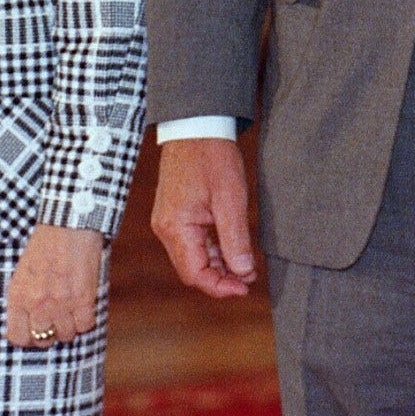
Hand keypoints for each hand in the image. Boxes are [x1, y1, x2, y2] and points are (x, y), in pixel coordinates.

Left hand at [6, 224, 105, 348]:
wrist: (69, 225)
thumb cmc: (45, 245)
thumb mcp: (23, 272)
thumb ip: (22, 298)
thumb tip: (25, 321)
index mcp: (18, 296)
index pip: (18, 337)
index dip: (27, 337)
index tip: (34, 331)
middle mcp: (37, 303)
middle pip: (44, 339)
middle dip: (50, 332)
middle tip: (56, 321)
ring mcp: (61, 302)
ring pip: (67, 335)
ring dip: (69, 326)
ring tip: (71, 312)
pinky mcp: (83, 297)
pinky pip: (86, 325)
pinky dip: (86, 319)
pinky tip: (84, 307)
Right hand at [151, 136, 258, 298]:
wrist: (196, 127)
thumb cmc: (212, 158)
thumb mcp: (231, 199)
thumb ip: (236, 239)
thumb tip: (243, 272)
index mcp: (175, 228)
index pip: (194, 274)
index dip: (220, 287)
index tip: (245, 288)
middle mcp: (166, 229)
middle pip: (192, 270)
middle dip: (220, 279)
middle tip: (249, 280)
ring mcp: (169, 222)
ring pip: (193, 258)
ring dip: (218, 266)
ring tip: (245, 268)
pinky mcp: (175, 215)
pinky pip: (192, 243)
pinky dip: (212, 251)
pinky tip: (232, 252)